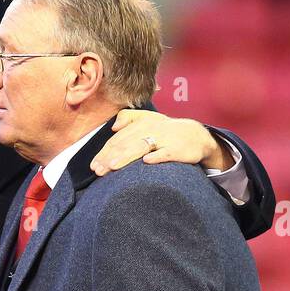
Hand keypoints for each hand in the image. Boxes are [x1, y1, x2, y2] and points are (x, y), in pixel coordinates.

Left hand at [91, 109, 228, 176]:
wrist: (196, 136)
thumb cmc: (166, 131)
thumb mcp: (148, 120)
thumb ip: (128, 119)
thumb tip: (113, 127)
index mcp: (141, 124)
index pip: (118, 139)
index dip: (104, 152)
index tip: (93, 165)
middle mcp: (150, 129)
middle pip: (126, 144)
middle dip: (110, 157)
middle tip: (98, 171)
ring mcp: (164, 138)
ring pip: (141, 147)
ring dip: (125, 157)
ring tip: (112, 167)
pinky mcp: (177, 149)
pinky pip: (165, 153)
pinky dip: (157, 156)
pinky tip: (146, 162)